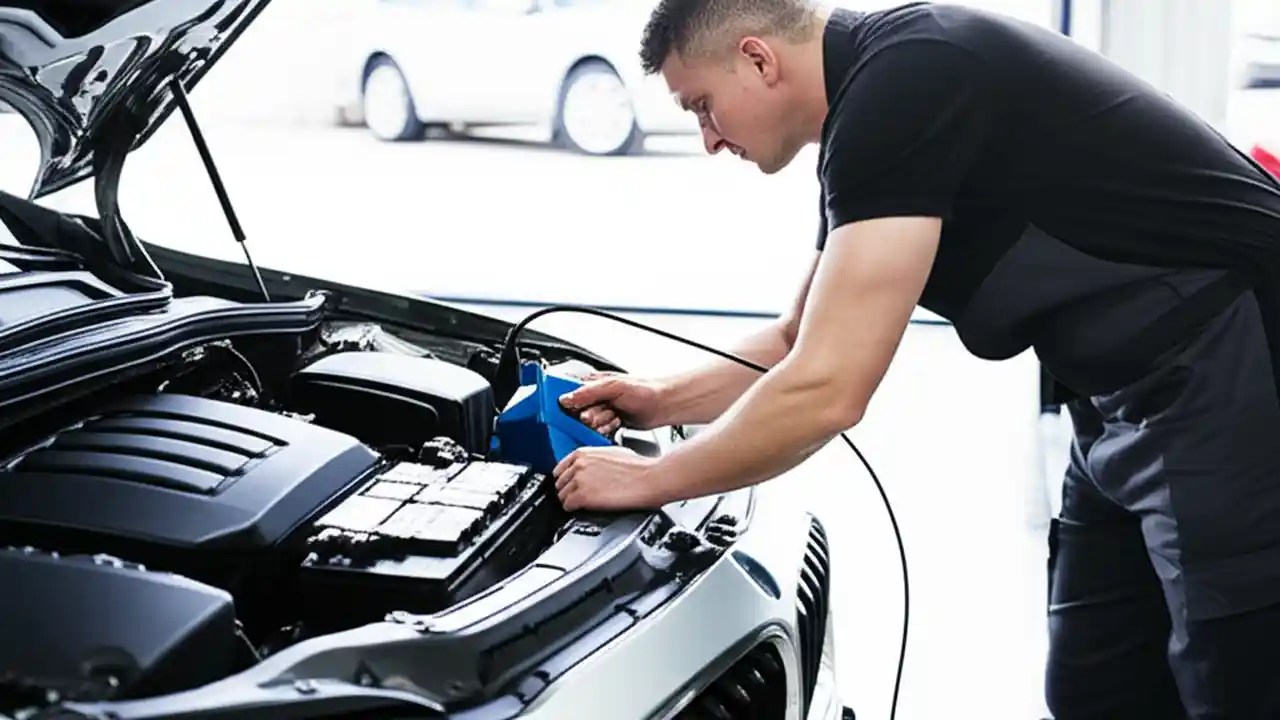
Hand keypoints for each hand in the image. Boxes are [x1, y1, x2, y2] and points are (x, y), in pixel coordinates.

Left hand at [553, 446, 667, 511]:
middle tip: (577, 497)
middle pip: (560, 483)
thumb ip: (595, 460)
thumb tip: (591, 467)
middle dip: (568, 490)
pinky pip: (568, 506)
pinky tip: (584, 509)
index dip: (566, 479)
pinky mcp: (583, 496)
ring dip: (570, 501)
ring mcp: (579, 480)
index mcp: (584, 453)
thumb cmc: (639, 467)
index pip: (561, 468)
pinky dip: (574, 509)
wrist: (650, 478)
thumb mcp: (612, 453)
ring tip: (583, 504)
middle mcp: (578, 465)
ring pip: (562, 496)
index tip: (569, 486)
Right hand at [558, 372, 668, 433]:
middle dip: (590, 416)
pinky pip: (600, 431)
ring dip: (601, 423)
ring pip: (590, 424)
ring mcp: (604, 410)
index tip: (568, 411)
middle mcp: (597, 396)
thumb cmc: (645, 389)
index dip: (566, 404)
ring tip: (614, 416)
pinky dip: (607, 429)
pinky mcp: (611, 423)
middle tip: (602, 413)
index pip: (570, 393)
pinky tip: (616, 423)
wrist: (664, 404)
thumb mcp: (613, 386)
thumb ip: (588, 392)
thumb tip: (566, 398)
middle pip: (578, 412)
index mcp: (593, 382)